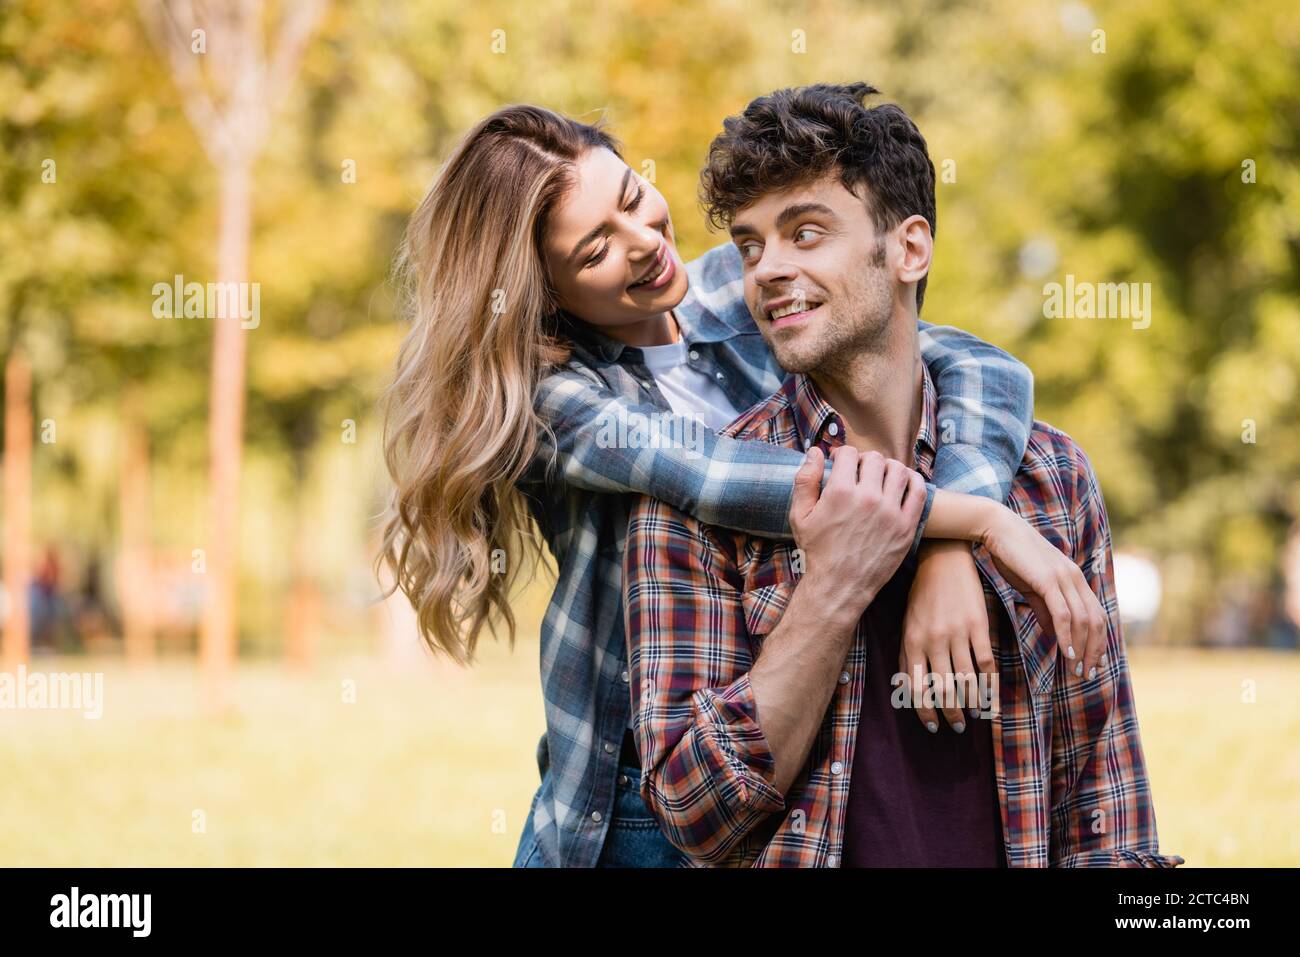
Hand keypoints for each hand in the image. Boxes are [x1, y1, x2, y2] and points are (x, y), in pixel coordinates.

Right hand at [789, 446, 926, 627]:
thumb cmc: (818, 550)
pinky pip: (918, 491)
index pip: (849, 453)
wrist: (840, 585)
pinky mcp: (906, 526)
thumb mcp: (800, 516)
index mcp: (839, 492)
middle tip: (860, 471)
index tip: (841, 463)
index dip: (842, 454)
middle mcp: (867, 498)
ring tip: (880, 477)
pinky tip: (903, 483)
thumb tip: (815, 451)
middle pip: (875, 458)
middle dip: (865, 460)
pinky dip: (912, 480)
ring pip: (898, 470)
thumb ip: (805, 480)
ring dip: (888, 468)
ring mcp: (890, 512)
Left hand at [899, 541, 994, 733]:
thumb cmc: (921, 596)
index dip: (924, 712)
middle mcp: (933, 641)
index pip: (916, 688)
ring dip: (971, 703)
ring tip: (974, 715)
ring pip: (966, 680)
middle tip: (957, 727)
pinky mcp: (978, 625)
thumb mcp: (907, 625)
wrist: (943, 562)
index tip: (933, 726)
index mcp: (911, 642)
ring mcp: (957, 633)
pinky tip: (990, 695)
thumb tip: (907, 689)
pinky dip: (990, 684)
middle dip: (950, 713)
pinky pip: (986, 662)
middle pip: (943, 689)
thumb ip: (907, 655)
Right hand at [980, 506, 1105, 681]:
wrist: (998, 529)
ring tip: (1076, 670)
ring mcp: (1063, 578)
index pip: (1097, 616)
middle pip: (1096, 622)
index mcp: (1074, 579)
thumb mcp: (1032, 586)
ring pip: (1082, 621)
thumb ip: (1045, 608)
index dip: (1098, 642)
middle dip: (1094, 651)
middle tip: (1087, 674)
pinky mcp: (1048, 580)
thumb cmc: (1012, 557)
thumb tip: (1054, 632)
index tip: (1095, 664)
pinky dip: (1066, 635)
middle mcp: (1075, 578)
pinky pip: (1062, 614)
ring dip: (1081, 649)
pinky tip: (1064, 652)